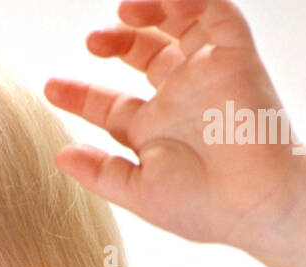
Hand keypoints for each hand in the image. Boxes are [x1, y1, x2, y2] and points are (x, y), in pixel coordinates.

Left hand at [43, 0, 305, 250]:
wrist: (254, 201)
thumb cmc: (204, 207)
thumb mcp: (139, 191)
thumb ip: (100, 173)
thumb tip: (60, 157)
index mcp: (156, 132)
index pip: (110, 104)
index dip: (79, 94)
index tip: (51, 88)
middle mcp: (180, 98)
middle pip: (141, 52)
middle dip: (114, 41)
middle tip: (93, 43)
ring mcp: (206, 74)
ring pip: (175, 22)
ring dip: (147, 10)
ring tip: (123, 16)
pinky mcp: (235, 54)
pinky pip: (214, 10)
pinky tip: (161, 4)